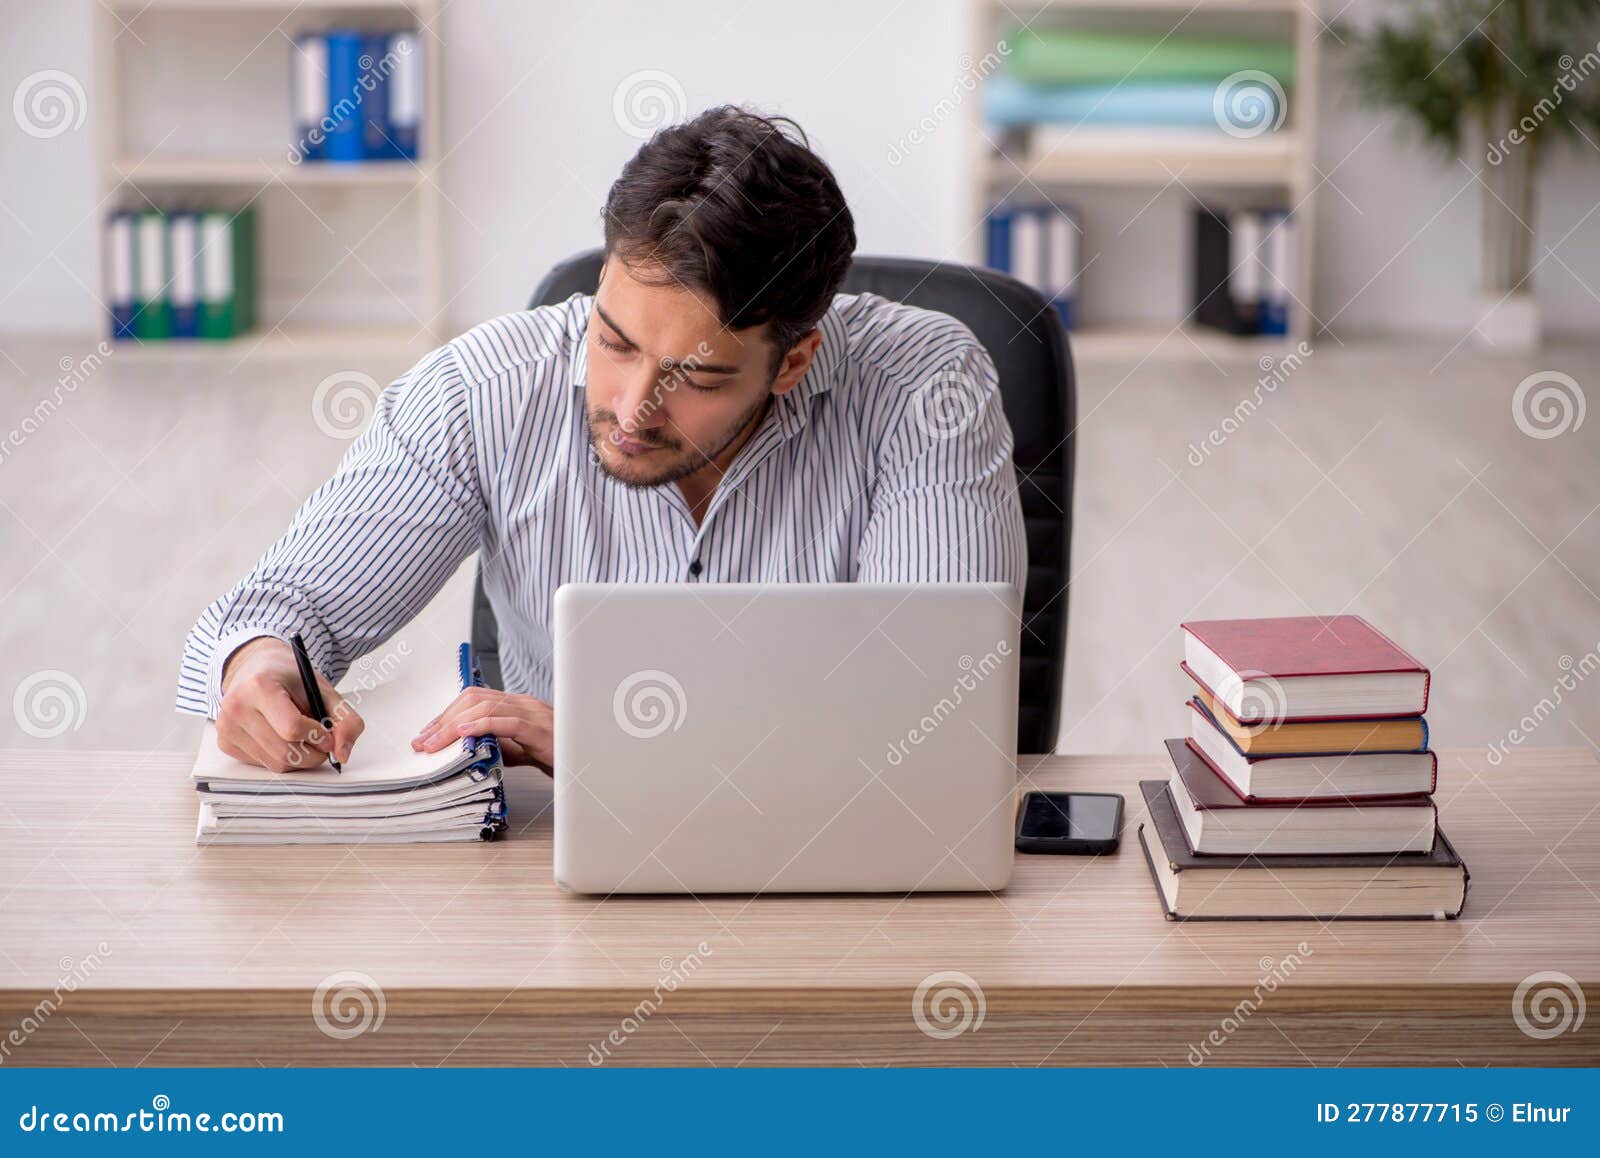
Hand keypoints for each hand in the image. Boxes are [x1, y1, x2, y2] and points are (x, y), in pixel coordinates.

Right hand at [217, 635, 364, 770]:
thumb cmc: (289, 678)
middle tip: (321, 742)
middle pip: (284, 751)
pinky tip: (282, 737)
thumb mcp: (323, 690)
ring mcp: (227, 727)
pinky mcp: (225, 742)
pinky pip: (262, 764)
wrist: (256, 667)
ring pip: (275, 763)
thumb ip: (345, 719)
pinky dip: (280, 757)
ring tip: (303, 737)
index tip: (327, 734)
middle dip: (312, 753)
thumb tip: (343, 754)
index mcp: (260, 686)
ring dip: (298, 758)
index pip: (292, 728)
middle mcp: (237, 707)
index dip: (317, 736)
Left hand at [412, 687, 553, 772]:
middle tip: (423, 742)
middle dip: (443, 719)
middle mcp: (525, 703)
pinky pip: (508, 722)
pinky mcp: (542, 731)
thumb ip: (497, 745)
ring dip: (454, 724)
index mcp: (518, 705)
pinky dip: (483, 725)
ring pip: (486, 706)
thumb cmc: (560, 756)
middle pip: (474, 698)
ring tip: (436, 743)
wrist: (591, 764)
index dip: (446, 714)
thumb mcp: (521, 751)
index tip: (426, 734)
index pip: (474, 698)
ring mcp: (534, 714)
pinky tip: (466, 732)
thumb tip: (466, 749)